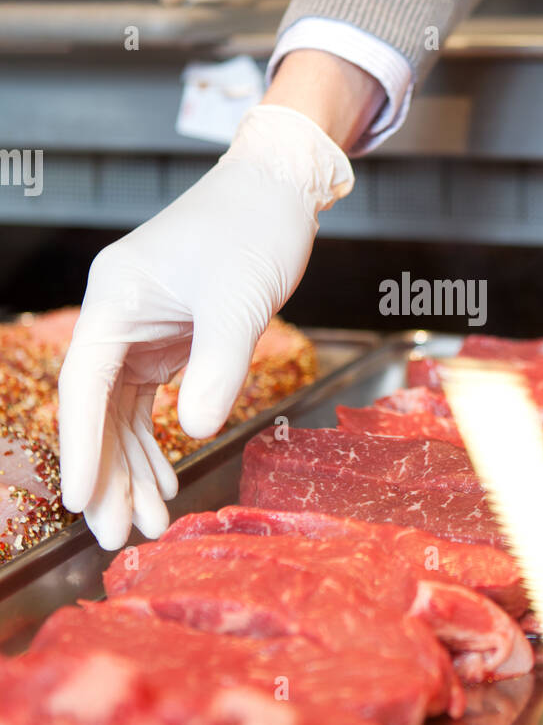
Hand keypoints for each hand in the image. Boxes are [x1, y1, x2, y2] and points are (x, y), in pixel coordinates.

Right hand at [58, 104, 353, 548]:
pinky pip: (148, 402)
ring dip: (132, 469)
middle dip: (107, 474)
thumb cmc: (255, 227)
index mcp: (115, 298)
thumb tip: (193, 430)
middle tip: (117, 536)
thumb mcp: (241, 297)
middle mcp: (116, 316)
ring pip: (121, 413)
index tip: (82, 500)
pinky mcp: (167, 338)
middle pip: (97, 409)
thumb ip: (219, 363)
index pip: (84, 385)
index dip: (81, 446)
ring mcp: (139, 329)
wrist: (278, 187)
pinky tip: (166, 482)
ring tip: (147, 525)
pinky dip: (157, 443)